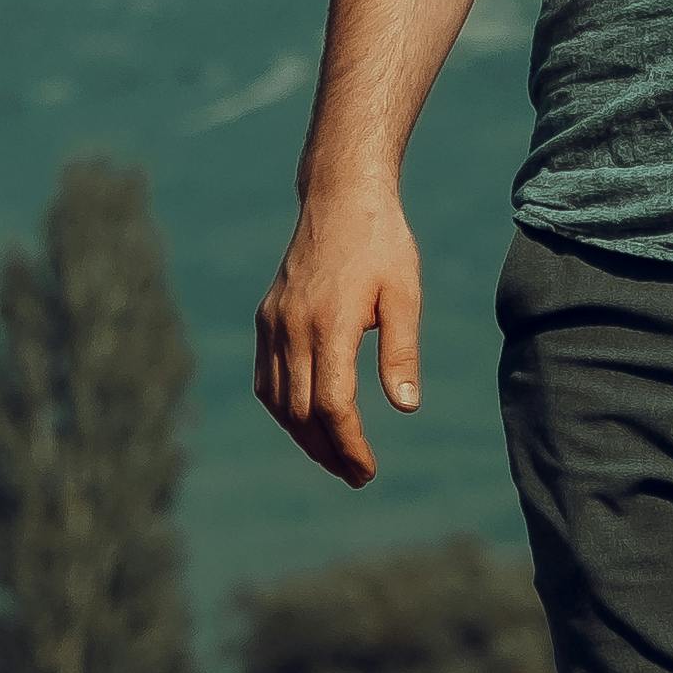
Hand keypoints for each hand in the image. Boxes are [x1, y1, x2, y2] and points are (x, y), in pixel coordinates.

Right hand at [256, 180, 422, 484]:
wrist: (340, 197)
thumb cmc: (382, 243)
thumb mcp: (405, 293)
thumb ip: (402, 351)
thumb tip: (406, 407)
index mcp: (330, 323)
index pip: (332, 404)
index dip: (348, 444)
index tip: (367, 469)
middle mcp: (292, 327)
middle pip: (302, 412)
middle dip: (328, 451)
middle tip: (357, 476)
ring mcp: (273, 323)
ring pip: (278, 401)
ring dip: (303, 437)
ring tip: (335, 458)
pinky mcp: (267, 318)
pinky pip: (266, 378)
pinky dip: (283, 409)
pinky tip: (305, 422)